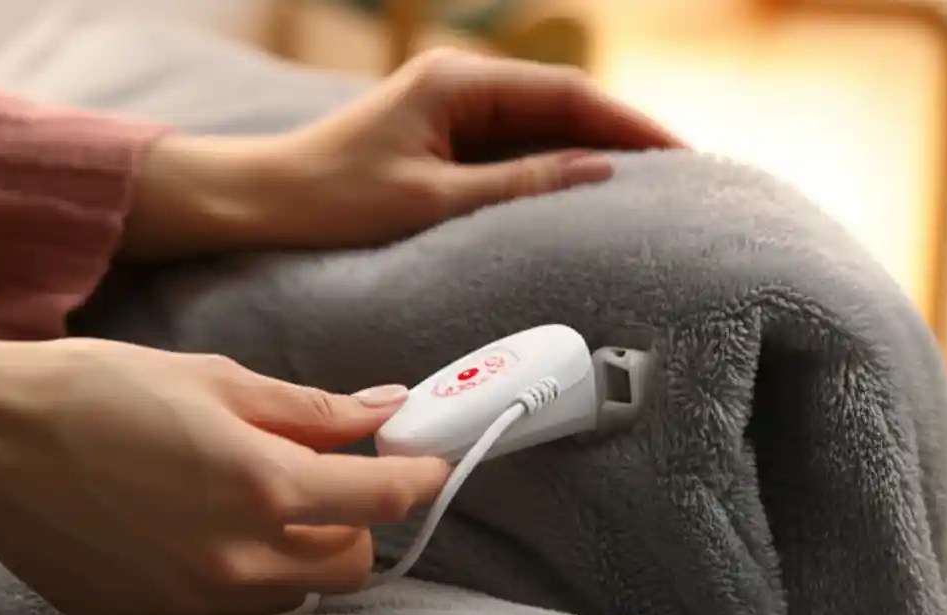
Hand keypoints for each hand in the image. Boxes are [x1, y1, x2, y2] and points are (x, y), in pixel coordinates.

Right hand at [0, 337, 448, 614]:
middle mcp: (238, 560)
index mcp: (263, 486)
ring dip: (295, 553)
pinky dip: (241, 583)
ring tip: (242, 503)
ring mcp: (193, 605)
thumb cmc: (98, 393)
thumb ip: (314, 409)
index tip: (427, 462)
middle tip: (317, 478)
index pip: (383, 498)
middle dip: (352, 520)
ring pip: (295, 595)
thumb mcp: (218, 381)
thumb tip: (384, 409)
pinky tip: (200, 539)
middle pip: (350, 563)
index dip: (417, 475)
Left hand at [126, 48, 683, 256]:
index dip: (630, 126)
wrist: (262, 200)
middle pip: (564, 106)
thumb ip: (518, 183)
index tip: (680, 156)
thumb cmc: (332, 197)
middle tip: (683, 176)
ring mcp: (454, 110)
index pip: (568, 96)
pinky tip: (587, 194)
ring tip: (652, 189)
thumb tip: (598, 174)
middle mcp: (461, 84)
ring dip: (593, 154)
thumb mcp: (432, 199)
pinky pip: (515, 148)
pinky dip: (554, 169)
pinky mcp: (445, 138)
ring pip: (544, 127)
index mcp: (459, 82)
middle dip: (623, 138)